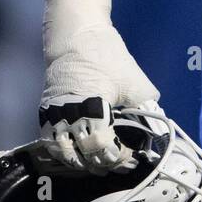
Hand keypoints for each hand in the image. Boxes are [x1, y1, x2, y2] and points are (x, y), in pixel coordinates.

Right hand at [40, 23, 159, 172]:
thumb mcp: (135, 81)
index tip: (130, 160)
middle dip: (102, 163)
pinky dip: (65, 154)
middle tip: (118, 165)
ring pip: (65, 154)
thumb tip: (155, 129)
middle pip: (84, 155)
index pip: (102, 147)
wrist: (77, 36)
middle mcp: (69, 116)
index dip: (117, 159)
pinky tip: (79, 155)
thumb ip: (145, 108)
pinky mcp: (46, 112)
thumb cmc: (107, 57)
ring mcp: (54, 116)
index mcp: (93, 108)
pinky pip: (52, 143)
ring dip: (82, 163)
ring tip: (99, 164)